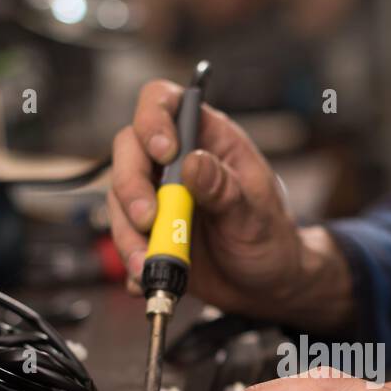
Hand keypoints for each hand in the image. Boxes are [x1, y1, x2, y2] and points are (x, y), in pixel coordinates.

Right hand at [108, 80, 309, 318]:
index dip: (154, 119)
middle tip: (148, 220)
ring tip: (149, 265)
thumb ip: (225, 189)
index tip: (163, 151)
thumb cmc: (271, 240)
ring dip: (128, 234)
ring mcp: (158, 199)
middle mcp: (175, 163)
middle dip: (131, 187)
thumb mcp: (256, 214)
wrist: (268, 287)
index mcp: (208, 140)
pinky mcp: (149, 233)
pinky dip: (131, 263)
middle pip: (129, 152)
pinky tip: (145, 280)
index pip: (165, 103)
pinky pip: (125, 241)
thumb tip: (193, 163)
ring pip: (120, 201)